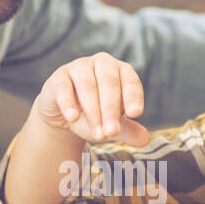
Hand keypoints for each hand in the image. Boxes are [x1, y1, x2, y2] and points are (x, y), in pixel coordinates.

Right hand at [33, 52, 151, 145]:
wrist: (65, 115)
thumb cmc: (95, 116)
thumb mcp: (112, 125)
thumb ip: (128, 131)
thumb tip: (145, 140)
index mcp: (122, 71)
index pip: (131, 81)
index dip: (133, 97)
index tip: (135, 113)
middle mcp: (103, 64)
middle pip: (109, 83)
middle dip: (111, 110)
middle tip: (111, 132)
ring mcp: (80, 67)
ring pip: (88, 86)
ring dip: (92, 111)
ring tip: (96, 134)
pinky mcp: (60, 77)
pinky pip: (64, 87)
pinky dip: (68, 103)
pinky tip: (72, 117)